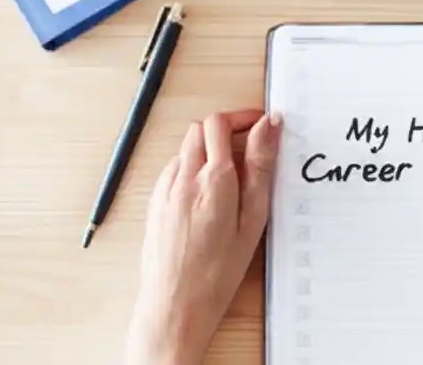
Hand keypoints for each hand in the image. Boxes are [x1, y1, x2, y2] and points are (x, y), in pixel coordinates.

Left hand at [125, 110, 281, 364]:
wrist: (175, 304)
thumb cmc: (217, 271)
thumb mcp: (252, 218)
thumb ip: (260, 168)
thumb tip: (268, 127)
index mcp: (213, 179)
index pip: (220, 124)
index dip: (243, 117)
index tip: (261, 126)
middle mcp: (184, 178)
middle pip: (200, 129)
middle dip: (226, 129)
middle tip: (250, 147)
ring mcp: (164, 189)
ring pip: (186, 148)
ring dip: (209, 149)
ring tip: (232, 177)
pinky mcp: (154, 203)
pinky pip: (174, 169)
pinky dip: (192, 168)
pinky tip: (208, 194)